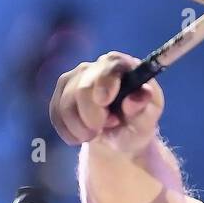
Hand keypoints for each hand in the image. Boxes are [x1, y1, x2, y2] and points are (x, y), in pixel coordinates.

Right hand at [49, 51, 163, 153]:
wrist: (118, 137)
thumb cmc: (136, 125)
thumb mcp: (146, 122)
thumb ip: (144, 109)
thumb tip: (137, 97)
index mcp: (124, 67)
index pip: (112, 65)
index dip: (106, 82)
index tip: (104, 101)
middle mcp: (98, 67)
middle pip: (84, 88)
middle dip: (91, 115)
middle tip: (102, 129)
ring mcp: (76, 78)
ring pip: (66, 103)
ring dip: (80, 127)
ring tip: (96, 134)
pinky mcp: (61, 92)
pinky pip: (56, 113)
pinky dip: (69, 131)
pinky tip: (82, 135)